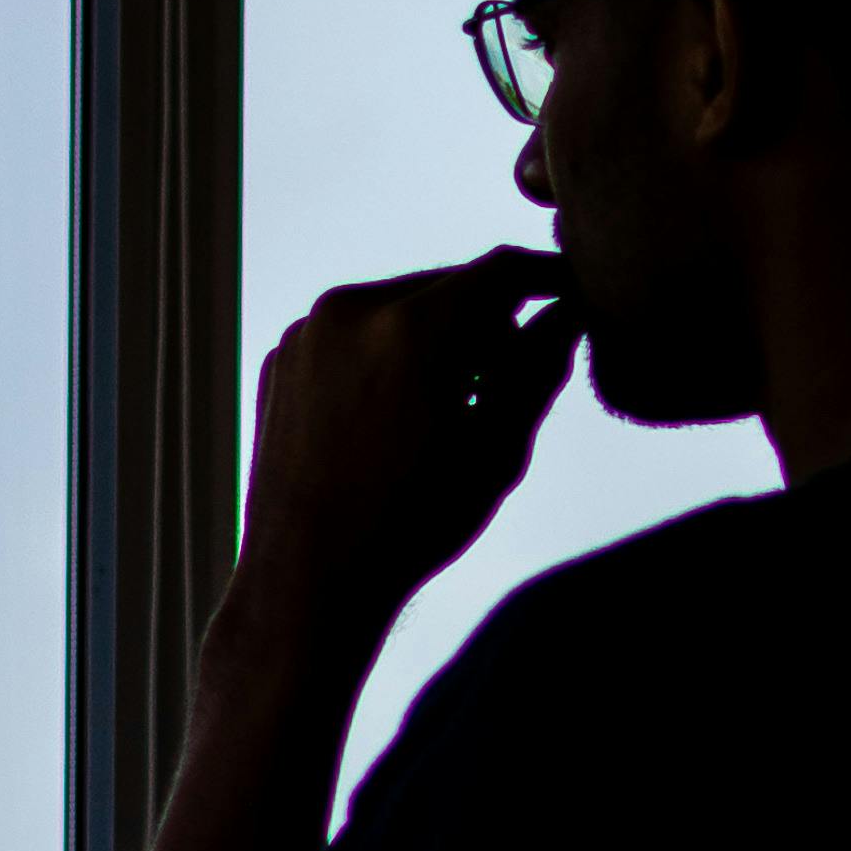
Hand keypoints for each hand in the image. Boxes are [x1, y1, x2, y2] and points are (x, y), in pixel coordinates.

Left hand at [217, 250, 581, 689]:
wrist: (308, 578)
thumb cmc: (413, 525)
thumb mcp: (496, 452)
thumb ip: (537, 371)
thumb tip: (568, 315)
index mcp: (412, 329)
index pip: (499, 272)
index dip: (544, 275)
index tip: (569, 293)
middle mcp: (351, 311)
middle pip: (446, 286)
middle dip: (488, 318)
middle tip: (512, 372)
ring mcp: (307, 332)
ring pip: (397, 307)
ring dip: (434, 336)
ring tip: (449, 403)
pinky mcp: (281, 357)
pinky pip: (351, 335)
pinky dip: (384, 355)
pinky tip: (394, 415)